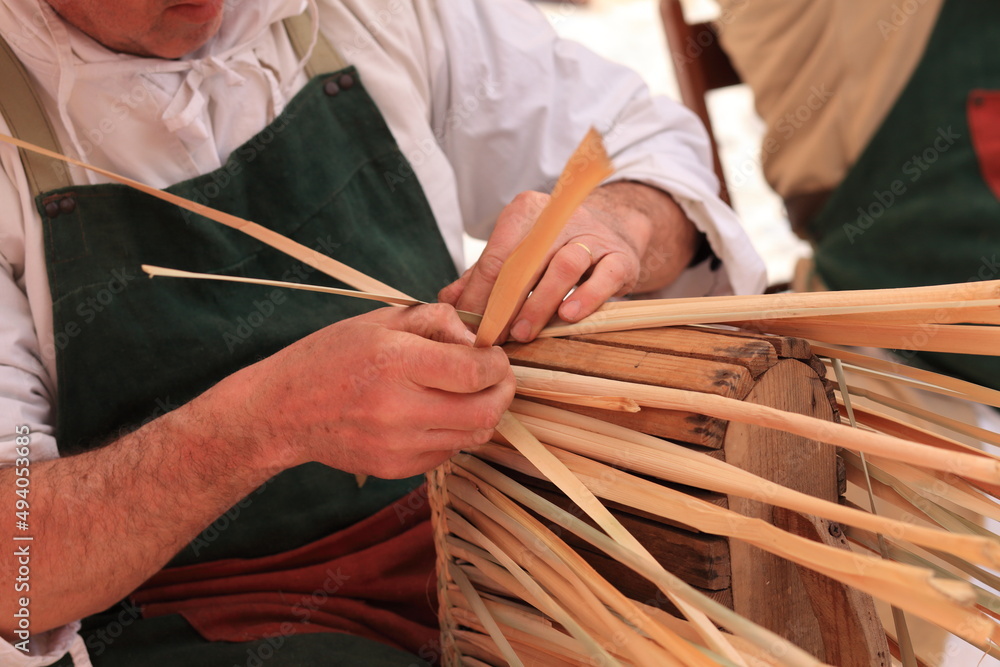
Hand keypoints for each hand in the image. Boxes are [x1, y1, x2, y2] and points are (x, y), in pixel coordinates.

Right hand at [212, 304, 514, 478]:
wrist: (283, 410)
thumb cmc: (333, 355)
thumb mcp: (382, 321)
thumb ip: (437, 321)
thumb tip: (478, 340)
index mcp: (395, 361)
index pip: (475, 372)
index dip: (497, 363)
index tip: (493, 355)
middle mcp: (398, 408)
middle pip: (485, 412)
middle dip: (503, 392)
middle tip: (498, 378)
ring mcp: (397, 445)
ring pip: (473, 437)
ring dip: (483, 414)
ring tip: (470, 394)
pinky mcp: (395, 469)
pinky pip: (448, 453)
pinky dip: (455, 433)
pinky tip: (437, 414)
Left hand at [439, 181, 699, 342]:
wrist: (616, 229)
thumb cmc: (555, 247)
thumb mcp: (518, 253)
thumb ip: (482, 276)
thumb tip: (447, 303)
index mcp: (527, 212)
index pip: (496, 256)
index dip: (479, 295)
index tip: (469, 328)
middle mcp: (560, 219)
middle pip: (526, 261)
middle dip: (504, 303)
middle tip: (492, 337)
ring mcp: (593, 237)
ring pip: (564, 266)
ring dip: (540, 303)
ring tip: (524, 333)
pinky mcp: (621, 257)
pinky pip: (604, 277)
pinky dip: (586, 297)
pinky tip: (568, 316)